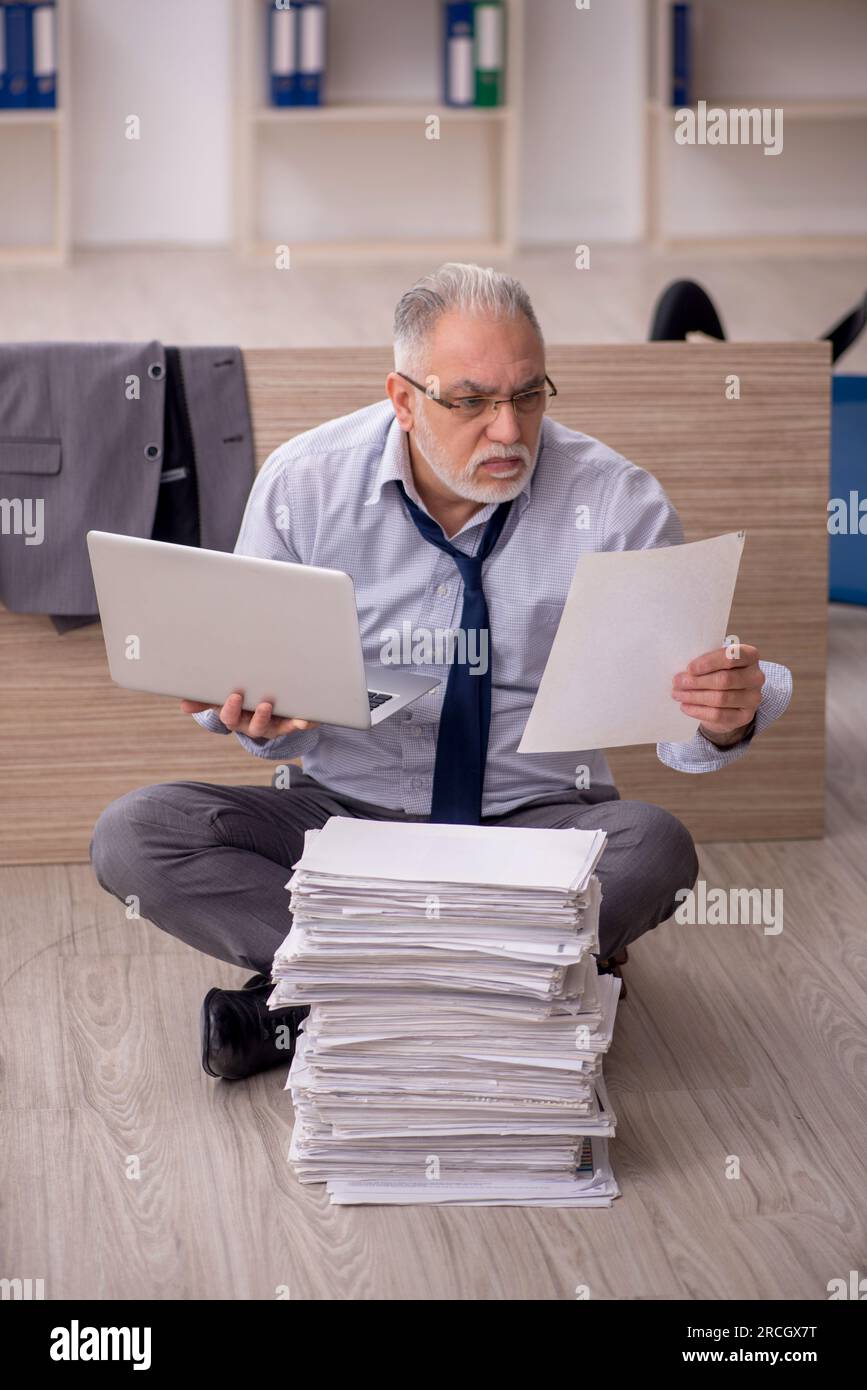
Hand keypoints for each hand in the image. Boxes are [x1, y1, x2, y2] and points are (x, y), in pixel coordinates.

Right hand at [181, 692, 319, 739]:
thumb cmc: (240, 702)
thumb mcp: (222, 700)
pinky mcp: (288, 724)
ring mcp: (271, 726)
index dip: (231, 709)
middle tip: (262, 704)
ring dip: (281, 719)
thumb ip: (204, 700)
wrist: (264, 712)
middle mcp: (253, 724)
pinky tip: (310, 718)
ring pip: (274, 728)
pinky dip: (305, 722)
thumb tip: (182, 704)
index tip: (235, 695)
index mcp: (236, 717)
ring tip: (286, 709)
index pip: (230, 717)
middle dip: (258, 716)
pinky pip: (297, 725)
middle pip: (254, 726)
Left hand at [671, 643, 764, 743]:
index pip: (731, 657)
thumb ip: (703, 662)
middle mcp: (756, 677)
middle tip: (677, 682)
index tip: (689, 668)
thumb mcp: (714, 662)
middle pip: (724, 679)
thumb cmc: (718, 673)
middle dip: (697, 682)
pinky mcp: (745, 716)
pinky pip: (719, 715)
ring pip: (720, 698)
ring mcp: (753, 698)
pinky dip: (698, 711)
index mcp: (750, 656)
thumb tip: (682, 672)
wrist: (730, 699)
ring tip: (677, 694)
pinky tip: (685, 707)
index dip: (709, 663)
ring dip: (694, 696)